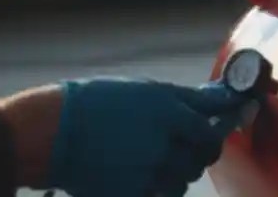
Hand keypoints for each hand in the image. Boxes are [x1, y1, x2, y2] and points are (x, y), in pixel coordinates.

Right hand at [43, 78, 250, 196]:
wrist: (51, 132)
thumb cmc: (98, 103)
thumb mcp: (147, 90)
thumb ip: (191, 98)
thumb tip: (226, 99)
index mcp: (167, 114)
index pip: (210, 133)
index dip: (218, 133)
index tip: (218, 129)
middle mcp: (161, 146)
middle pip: (199, 161)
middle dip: (196, 152)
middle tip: (183, 143)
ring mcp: (146, 175)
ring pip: (181, 182)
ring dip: (176, 172)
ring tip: (152, 156)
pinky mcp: (131, 196)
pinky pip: (158, 196)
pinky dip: (154, 187)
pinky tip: (136, 171)